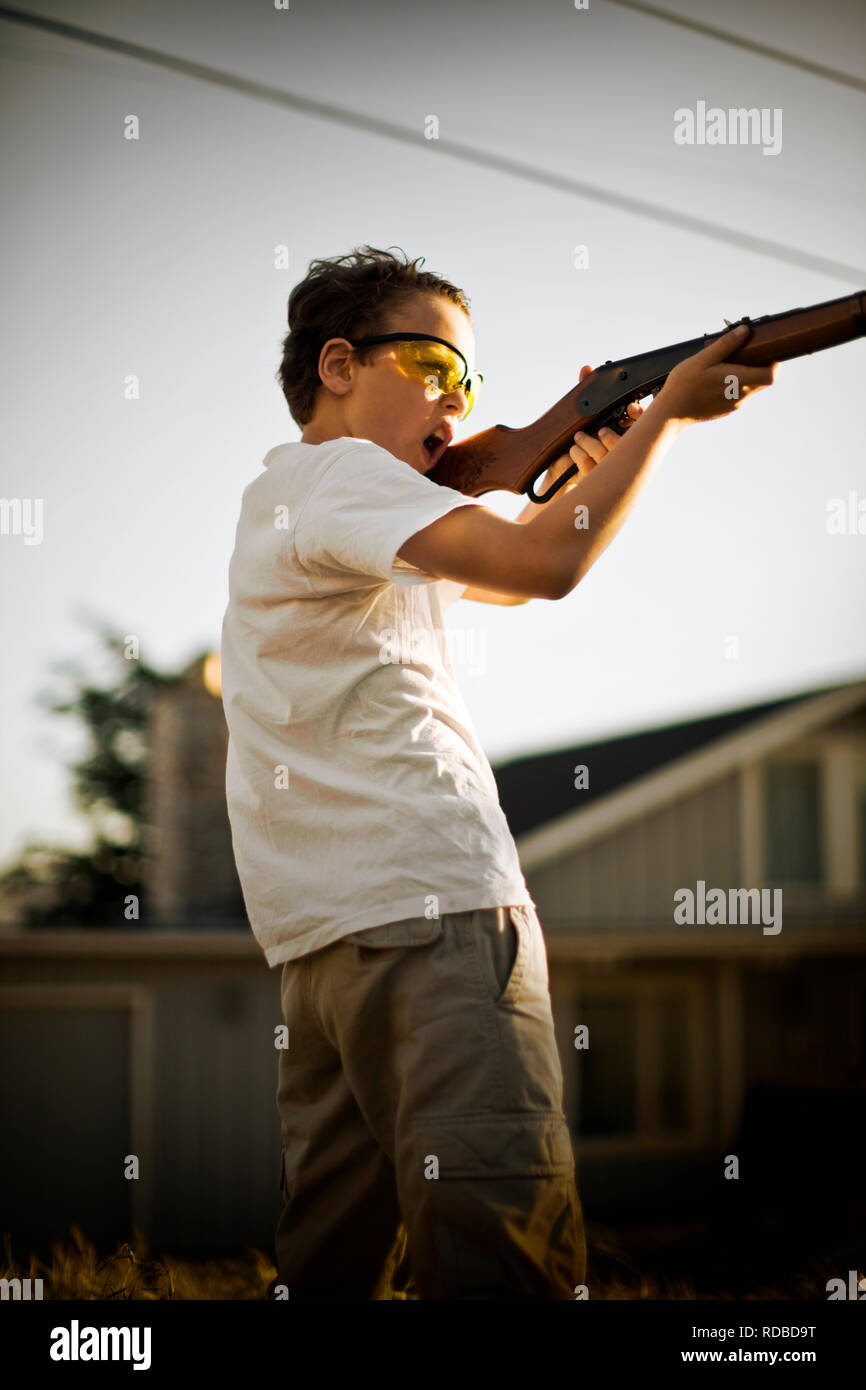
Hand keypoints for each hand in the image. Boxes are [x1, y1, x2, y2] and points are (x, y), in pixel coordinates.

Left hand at [539, 364, 644, 490]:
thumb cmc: (577, 439)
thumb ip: (586, 390)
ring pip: (606, 454)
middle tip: (601, 430)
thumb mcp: (581, 413)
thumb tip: (586, 368)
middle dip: (613, 435)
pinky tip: (574, 450)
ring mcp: (610, 468)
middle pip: (628, 443)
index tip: (630, 408)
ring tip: (578, 437)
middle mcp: (623, 451)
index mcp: (626, 432)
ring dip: (590, 443)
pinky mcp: (595, 480)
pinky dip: (580, 454)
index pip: (643, 423)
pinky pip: (590, 466)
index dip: (639, 415)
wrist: (560, 470)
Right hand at [657, 323, 778, 425]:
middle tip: (745, 353)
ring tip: (726, 366)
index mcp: (738, 381)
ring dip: (745, 375)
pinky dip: (734, 385)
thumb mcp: (703, 359)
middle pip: (762, 381)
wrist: (671, 412)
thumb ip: (726, 344)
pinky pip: (738, 395)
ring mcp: (733, 405)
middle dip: (759, 366)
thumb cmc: (684, 385)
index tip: (768, 352)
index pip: (770, 376)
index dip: (774, 364)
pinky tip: (716, 380)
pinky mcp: (726, 410)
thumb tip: (745, 331)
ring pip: (750, 388)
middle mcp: (740, 396)